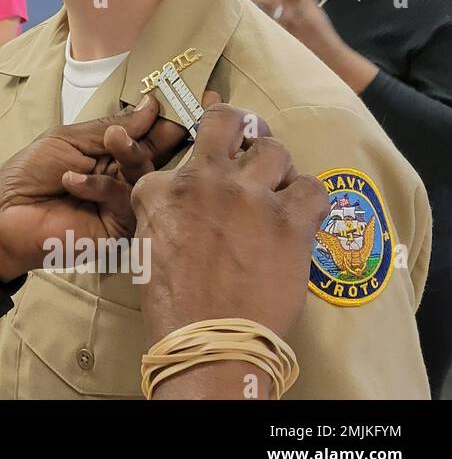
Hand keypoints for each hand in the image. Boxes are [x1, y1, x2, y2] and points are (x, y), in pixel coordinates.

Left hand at [0, 96, 189, 281]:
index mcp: (111, 155)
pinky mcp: (117, 229)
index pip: (145, 137)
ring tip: (112, 142)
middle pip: (155, 157)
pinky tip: (72, 180)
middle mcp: (122, 179)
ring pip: (146, 178)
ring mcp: (122, 205)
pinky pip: (125, 202)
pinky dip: (101, 186)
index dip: (161, 122)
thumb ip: (108, 126)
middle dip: (152, 138)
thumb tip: (150, 106)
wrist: (3, 214)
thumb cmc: (28, 173)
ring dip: (131, 155)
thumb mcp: (68, 139)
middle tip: (151, 125)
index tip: (179, 101)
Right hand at [131, 104, 326, 344]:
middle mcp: (208, 180)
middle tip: (250, 144)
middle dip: (242, 129)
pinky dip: (307, 197)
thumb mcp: (145, 239)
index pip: (184, 146)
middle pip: (231, 121)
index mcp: (165, 187)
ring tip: (276, 189)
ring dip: (276, 167)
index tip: (218, 141)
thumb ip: (160, 205)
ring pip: (275, 151)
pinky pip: (312, 188)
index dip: (206, 137)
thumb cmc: (171, 298)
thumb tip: (174, 192)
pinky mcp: (291, 223)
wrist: (206, 337)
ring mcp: (252, 198)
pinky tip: (299, 213)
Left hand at [238, 0, 340, 55]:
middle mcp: (290, 11)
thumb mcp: (316, 11)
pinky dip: (251, 9)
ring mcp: (281, 23)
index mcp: (302, 2)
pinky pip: (260, 20)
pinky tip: (241, 2)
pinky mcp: (275, 34)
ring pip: (262, 5)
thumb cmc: (321, 32)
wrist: (325, 55)